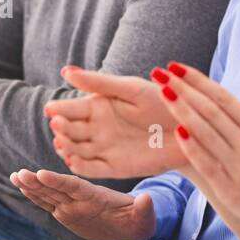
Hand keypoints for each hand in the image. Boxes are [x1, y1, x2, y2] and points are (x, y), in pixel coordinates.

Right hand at [9, 168, 154, 239]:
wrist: (132, 225)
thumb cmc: (141, 220)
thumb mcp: (145, 217)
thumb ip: (144, 207)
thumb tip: (147, 197)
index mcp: (97, 197)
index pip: (75, 187)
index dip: (59, 181)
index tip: (42, 173)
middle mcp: (82, 198)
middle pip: (57, 187)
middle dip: (38, 181)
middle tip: (19, 174)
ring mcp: (73, 204)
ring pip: (49, 193)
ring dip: (32, 186)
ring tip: (15, 176)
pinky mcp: (67, 212)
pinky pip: (48, 202)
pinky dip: (35, 196)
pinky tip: (21, 188)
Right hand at [45, 67, 182, 178]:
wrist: (187, 127)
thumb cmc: (161, 101)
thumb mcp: (130, 89)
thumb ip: (98, 83)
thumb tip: (65, 71)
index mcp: (97, 106)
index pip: (70, 108)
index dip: (59, 109)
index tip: (51, 110)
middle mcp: (96, 128)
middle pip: (70, 130)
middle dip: (61, 129)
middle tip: (58, 126)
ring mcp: (104, 148)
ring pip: (76, 149)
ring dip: (67, 147)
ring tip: (63, 142)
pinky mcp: (114, 167)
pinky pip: (91, 169)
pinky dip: (80, 166)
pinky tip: (74, 160)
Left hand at [151, 61, 239, 239]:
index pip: (224, 98)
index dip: (198, 81)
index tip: (177, 67)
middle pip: (210, 111)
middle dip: (182, 89)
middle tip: (160, 73)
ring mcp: (239, 167)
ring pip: (205, 133)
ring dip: (181, 111)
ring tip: (162, 92)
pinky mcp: (229, 189)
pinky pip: (206, 163)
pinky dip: (191, 147)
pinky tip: (176, 131)